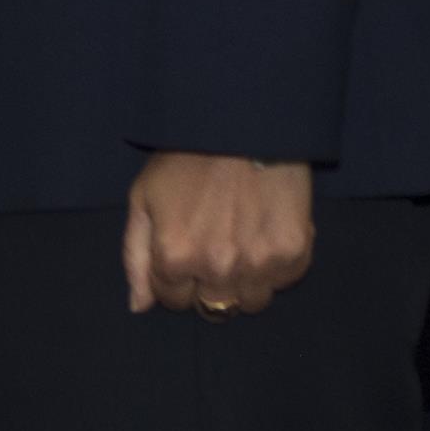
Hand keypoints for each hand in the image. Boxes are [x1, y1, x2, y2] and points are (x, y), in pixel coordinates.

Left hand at [122, 152, 314, 315]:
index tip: (185, 249)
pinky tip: (264, 233)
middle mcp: (217, 268)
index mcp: (175, 256)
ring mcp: (258, 263)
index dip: (176, 277)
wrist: (242, 123)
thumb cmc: (184, 157)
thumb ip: (136, 257)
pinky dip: (275, 265)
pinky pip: (283, 281)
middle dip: (208, 282)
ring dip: (244, 281)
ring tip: (241, 242)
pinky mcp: (293, 252)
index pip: (173, 300)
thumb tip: (140, 307)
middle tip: (214, 245)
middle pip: (213, 307)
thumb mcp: (143, 198)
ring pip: (251, 302)